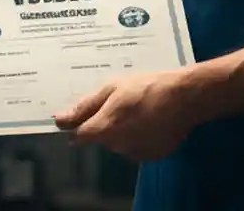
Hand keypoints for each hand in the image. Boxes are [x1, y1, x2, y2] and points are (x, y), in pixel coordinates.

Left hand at [53, 70, 199, 160]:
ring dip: (122, 129)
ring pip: (119, 142)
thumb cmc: (145, 87)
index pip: (80, 136)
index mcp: (105, 129)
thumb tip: (59, 121)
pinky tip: (149, 120)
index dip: (78, 125)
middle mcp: (118, 146)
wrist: (184, 97)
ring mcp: (136, 153)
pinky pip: (137, 147)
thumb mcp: (111, 88)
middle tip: (119, 102)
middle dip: (105, 122)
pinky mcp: (153, 155)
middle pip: (101, 137)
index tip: (81, 114)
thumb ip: (85, 107)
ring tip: (138, 109)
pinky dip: (139, 136)